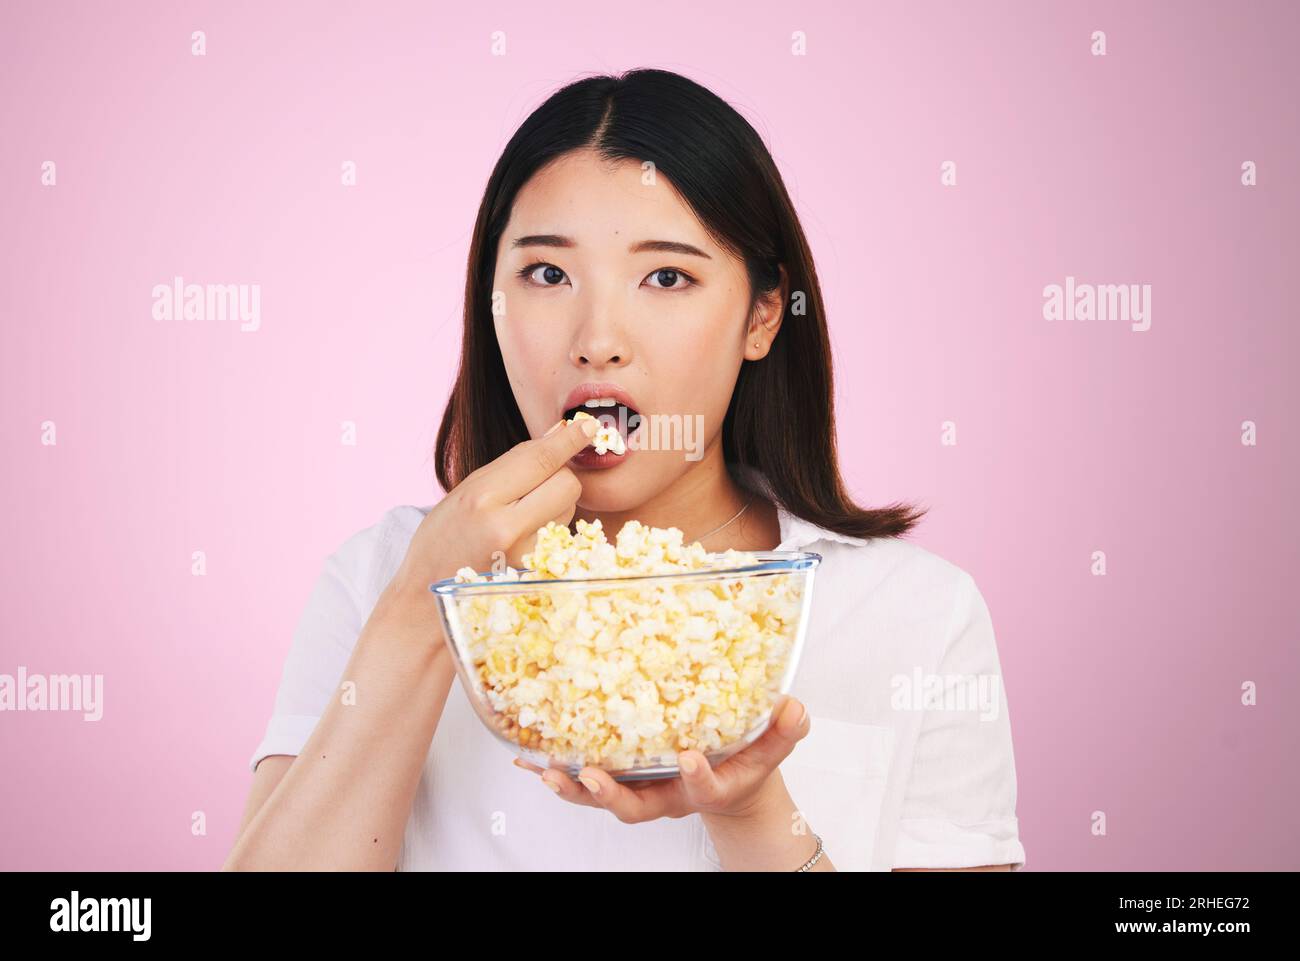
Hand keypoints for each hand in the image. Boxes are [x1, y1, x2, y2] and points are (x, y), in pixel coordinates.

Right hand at [388, 416, 598, 600]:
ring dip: (557, 503)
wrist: (424, 596)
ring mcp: (524, 555)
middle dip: (560, 475)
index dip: (568, 439)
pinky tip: (527, 536)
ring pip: (569, 509)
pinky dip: (554, 527)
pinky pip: (563, 535)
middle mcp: (505, 526)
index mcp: (480, 497)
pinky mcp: (535, 574)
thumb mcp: (465, 492)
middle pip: (566, 483)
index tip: (588, 426)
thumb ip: (512, 465)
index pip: (540, 459)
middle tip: (536, 483)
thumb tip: (558, 433)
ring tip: (521, 517)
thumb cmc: (442, 539)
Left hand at [514, 696, 810, 822]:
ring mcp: (641, 789)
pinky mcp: (621, 778)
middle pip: (635, 807)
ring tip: (547, 771)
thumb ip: (784, 729)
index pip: (704, 789)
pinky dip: (557, 771)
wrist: (731, 783)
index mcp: (708, 788)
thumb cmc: (748, 759)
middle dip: (611, 794)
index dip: (698, 777)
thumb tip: (793, 708)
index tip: (691, 757)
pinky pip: (584, 778)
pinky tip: (527, 756)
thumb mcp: (774, 745)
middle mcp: (668, 796)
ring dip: (573, 787)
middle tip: (592, 777)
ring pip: (603, 797)